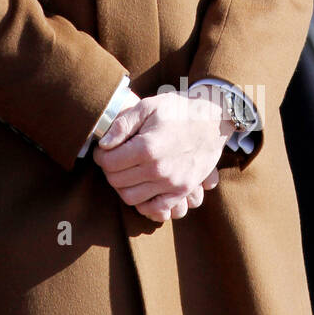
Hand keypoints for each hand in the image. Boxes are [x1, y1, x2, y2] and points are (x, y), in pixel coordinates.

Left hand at [93, 90, 226, 222]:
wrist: (213, 120)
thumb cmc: (178, 110)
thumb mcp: (148, 106)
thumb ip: (122, 124)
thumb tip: (104, 144)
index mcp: (147, 147)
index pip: (109, 163)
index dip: (100, 156)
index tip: (103, 150)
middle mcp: (158, 169)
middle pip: (117, 181)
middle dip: (108, 170)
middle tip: (112, 159)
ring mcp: (171, 183)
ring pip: (131, 197)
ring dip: (122, 186)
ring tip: (125, 171)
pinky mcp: (182, 191)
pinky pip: (156, 208)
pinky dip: (143, 203)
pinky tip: (140, 187)